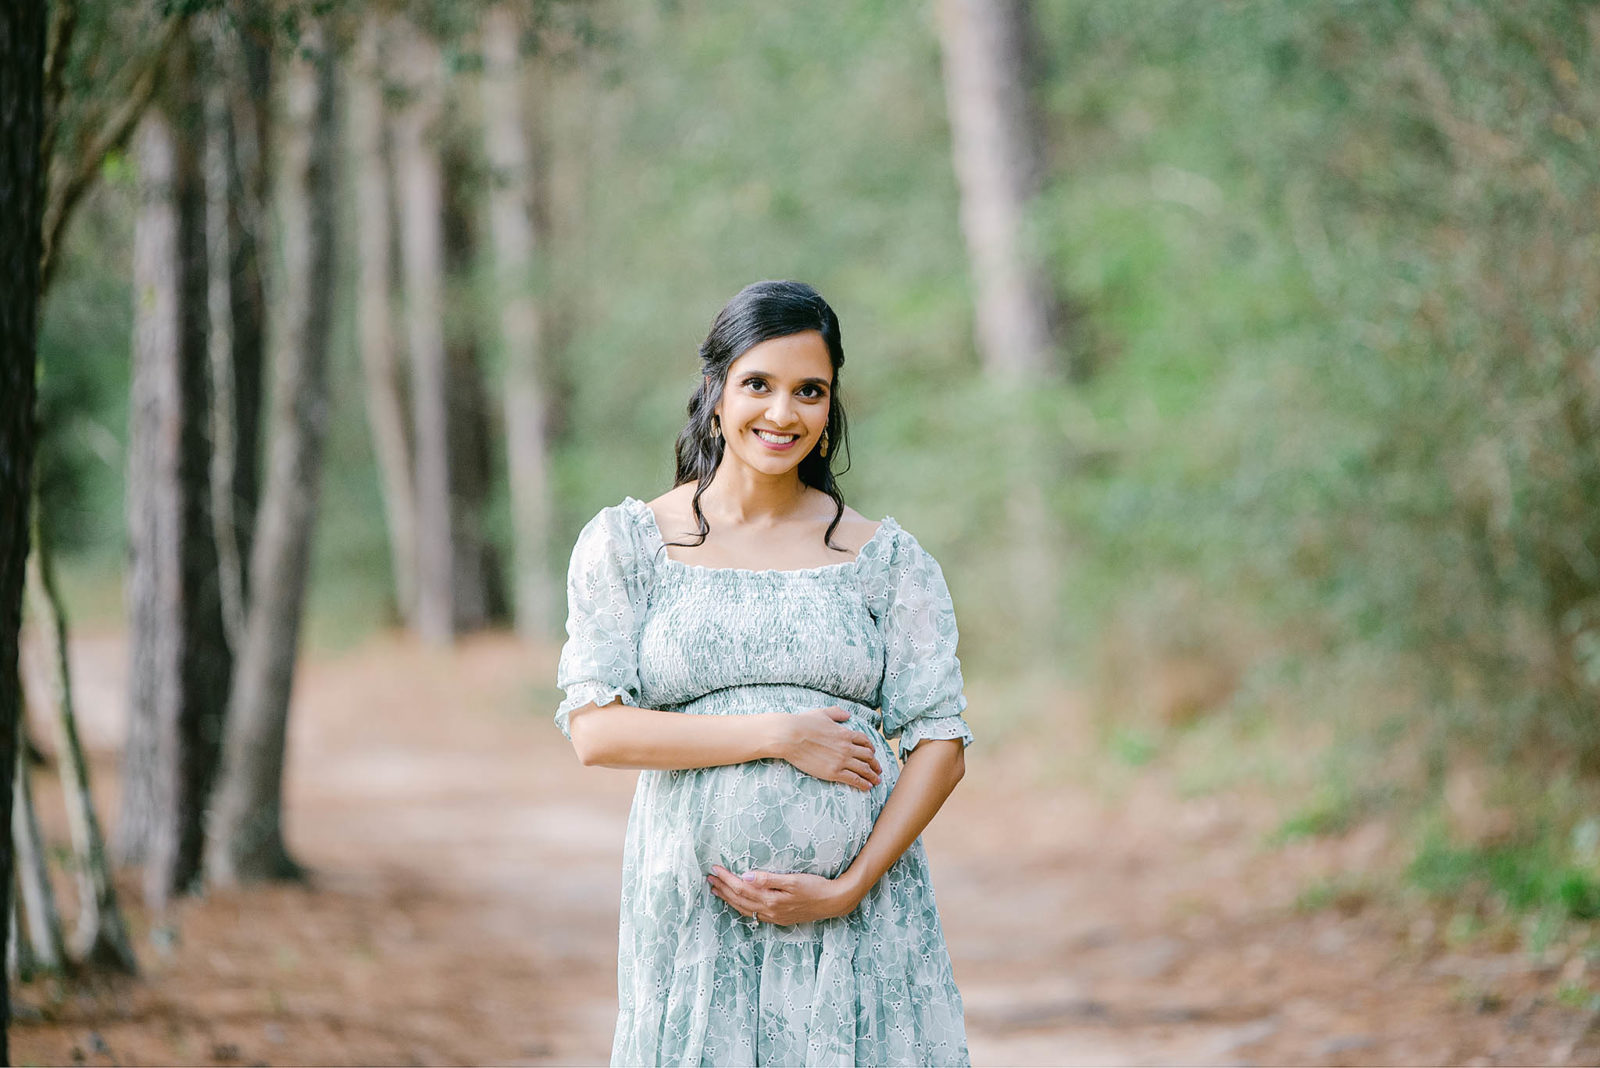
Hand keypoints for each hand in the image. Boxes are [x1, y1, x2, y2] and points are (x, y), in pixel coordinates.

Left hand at [707, 865, 860, 924]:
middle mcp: (769, 911)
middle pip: (739, 900)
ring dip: (729, 899)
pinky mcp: (779, 918)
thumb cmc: (815, 887)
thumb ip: (768, 879)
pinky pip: (754, 914)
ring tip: (717, 891)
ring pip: (744, 908)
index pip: (741, 888)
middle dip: (723, 889)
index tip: (715, 868)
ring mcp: (774, 917)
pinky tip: (739, 903)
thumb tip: (745, 875)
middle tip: (709, 879)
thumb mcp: (793, 880)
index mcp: (770, 900)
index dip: (727, 878)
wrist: (834, 902)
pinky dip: (742, 907)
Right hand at [777, 706, 881, 790]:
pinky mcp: (833, 772)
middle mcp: (847, 747)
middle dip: (875, 764)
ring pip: (864, 769)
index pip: (865, 741)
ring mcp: (841, 760)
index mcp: (845, 733)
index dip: (871, 748)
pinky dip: (863, 784)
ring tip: (876, 781)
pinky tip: (867, 787)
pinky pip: (854, 779)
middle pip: (868, 756)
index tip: (873, 753)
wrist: (791, 736)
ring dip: (872, 776)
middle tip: (879, 770)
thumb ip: (837, 713)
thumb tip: (847, 714)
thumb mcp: (822, 713)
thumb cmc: (803, 723)